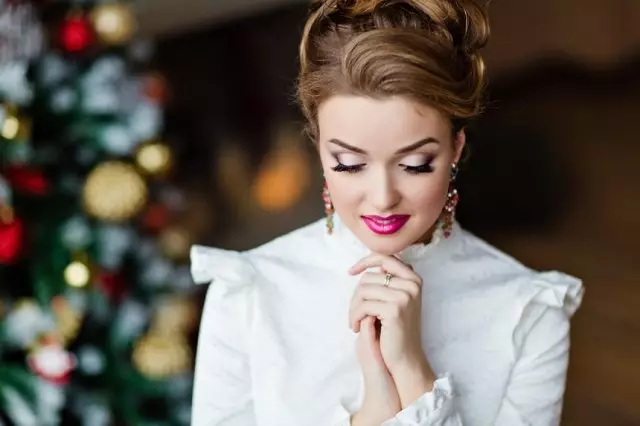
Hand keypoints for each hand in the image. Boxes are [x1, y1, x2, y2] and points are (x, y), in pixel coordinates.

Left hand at [349, 254, 435, 406]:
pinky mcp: (394, 310)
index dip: (364, 262)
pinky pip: (363, 306)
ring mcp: (405, 296)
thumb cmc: (396, 330)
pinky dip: (355, 317)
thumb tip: (366, 264)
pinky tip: (356, 328)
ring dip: (353, 308)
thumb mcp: (395, 301)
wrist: (406, 359)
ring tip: (355, 322)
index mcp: (413, 278)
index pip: (384, 257)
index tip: (351, 271)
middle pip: (369, 277)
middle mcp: (412, 284)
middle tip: (354, 314)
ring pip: (363, 290)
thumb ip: (387, 281)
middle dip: (356, 296)